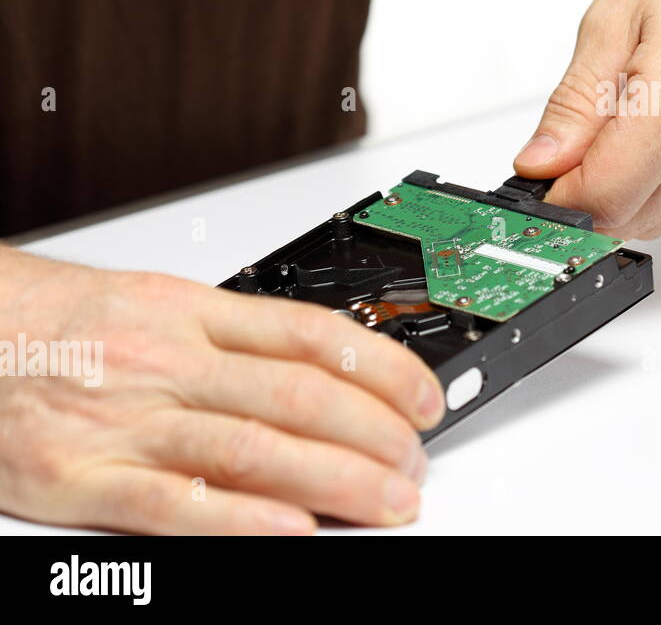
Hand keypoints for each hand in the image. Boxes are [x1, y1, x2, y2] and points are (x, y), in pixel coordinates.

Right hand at [0, 247, 443, 533]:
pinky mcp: (84, 477)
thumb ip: (234, 334)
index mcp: (193, 313)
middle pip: (301, 396)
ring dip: (337, 479)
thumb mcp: (157, 302)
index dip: (386, 369)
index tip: (424, 398)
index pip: (315, 337)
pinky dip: (242, 520)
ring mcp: (130, 420)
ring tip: (388, 500)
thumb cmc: (62, 321)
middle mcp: (171, 362)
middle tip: (416, 463)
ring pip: (256, 448)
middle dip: (375, 434)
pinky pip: (176, 503)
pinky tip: (295, 532)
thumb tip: (321, 364)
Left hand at [514, 0, 660, 238]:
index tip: (542, 175)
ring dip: (634, 188)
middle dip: (593, 187)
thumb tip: (542, 163)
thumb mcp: (611, 17)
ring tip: (640, 118)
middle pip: (632, 216)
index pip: (605, 195)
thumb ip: (573, 103)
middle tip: (586, 135)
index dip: (559, 193)